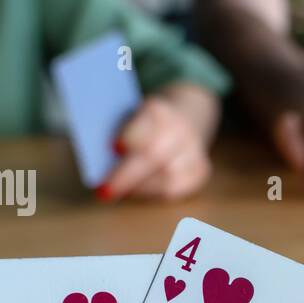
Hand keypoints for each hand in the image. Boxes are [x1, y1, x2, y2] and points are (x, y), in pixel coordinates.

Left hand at [99, 86, 216, 201]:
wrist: (184, 114)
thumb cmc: (144, 120)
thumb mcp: (129, 114)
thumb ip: (116, 131)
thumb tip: (103, 160)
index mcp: (159, 110)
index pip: (146, 123)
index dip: (130, 136)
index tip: (112, 148)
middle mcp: (181, 129)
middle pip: (155, 155)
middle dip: (126, 176)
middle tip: (104, 191)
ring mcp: (194, 151)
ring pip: (168, 177)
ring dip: (138, 188)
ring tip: (116, 192)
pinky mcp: (200, 170)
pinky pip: (177, 188)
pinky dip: (153, 193)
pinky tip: (137, 192)